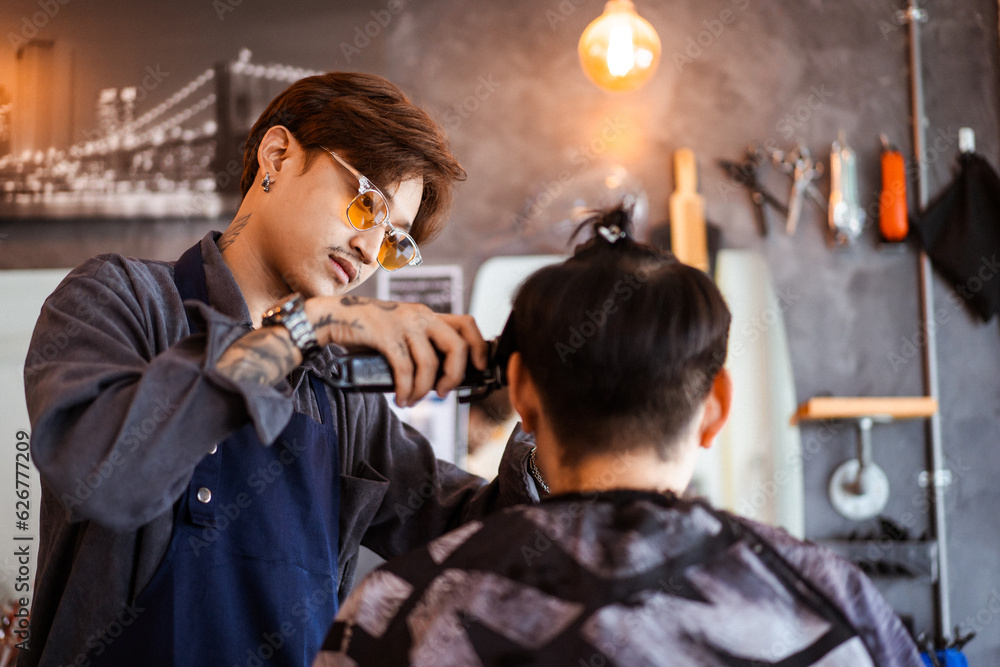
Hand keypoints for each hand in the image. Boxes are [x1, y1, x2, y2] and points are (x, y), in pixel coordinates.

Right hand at [307, 295, 487, 406]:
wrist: (330, 317)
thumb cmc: (366, 331)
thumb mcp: (400, 332)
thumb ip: (420, 345)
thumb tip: (440, 377)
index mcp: (427, 314)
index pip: (467, 324)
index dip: (480, 347)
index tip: (478, 368)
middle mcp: (420, 315)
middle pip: (457, 346)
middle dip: (454, 376)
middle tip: (442, 392)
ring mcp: (403, 323)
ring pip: (430, 363)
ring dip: (423, 390)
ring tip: (413, 400)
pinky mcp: (385, 335)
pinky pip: (405, 369)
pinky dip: (406, 390)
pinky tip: (401, 398)